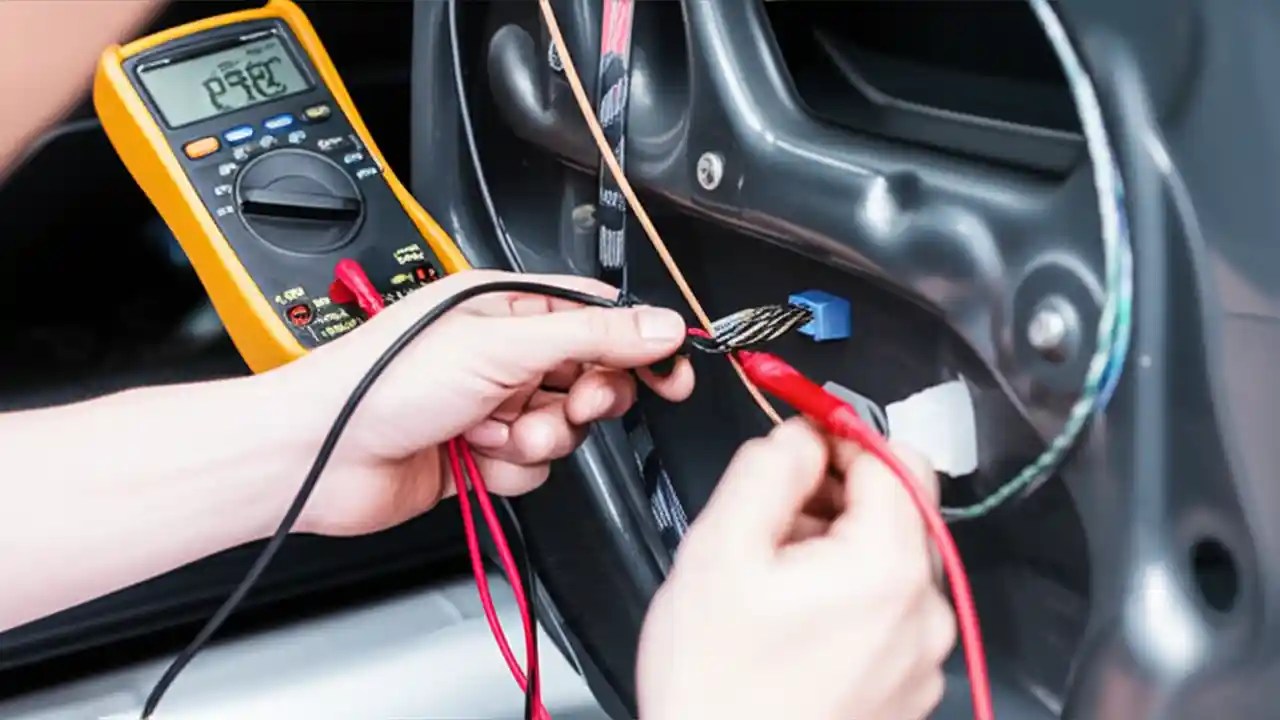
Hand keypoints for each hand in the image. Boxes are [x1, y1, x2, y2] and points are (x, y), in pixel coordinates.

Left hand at [268, 269, 694, 535]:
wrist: (323, 456)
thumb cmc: (381, 381)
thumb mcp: (501, 345)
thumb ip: (590, 336)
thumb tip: (658, 325)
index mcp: (506, 306)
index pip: (599, 318)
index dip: (640, 345)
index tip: (673, 370)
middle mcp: (503, 353)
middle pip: (590, 377)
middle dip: (581, 400)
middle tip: (565, 403)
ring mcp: (493, 405)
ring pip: (564, 429)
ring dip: (536, 437)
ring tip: (492, 430)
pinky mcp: (482, 453)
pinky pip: (533, 467)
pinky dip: (509, 467)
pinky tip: (472, 455)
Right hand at [636, 419, 954, 719]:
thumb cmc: (715, 684)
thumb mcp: (719, 550)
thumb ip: (769, 468)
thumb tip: (802, 434)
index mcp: (888, 568)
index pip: (895, 458)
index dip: (841, 438)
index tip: (797, 445)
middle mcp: (924, 612)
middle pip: (896, 509)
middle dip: (834, 499)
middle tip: (768, 526)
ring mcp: (921, 658)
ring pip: (888, 561)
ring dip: (836, 550)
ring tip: (773, 585)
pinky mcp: (907, 688)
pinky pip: (887, 614)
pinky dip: (847, 599)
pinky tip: (793, 625)